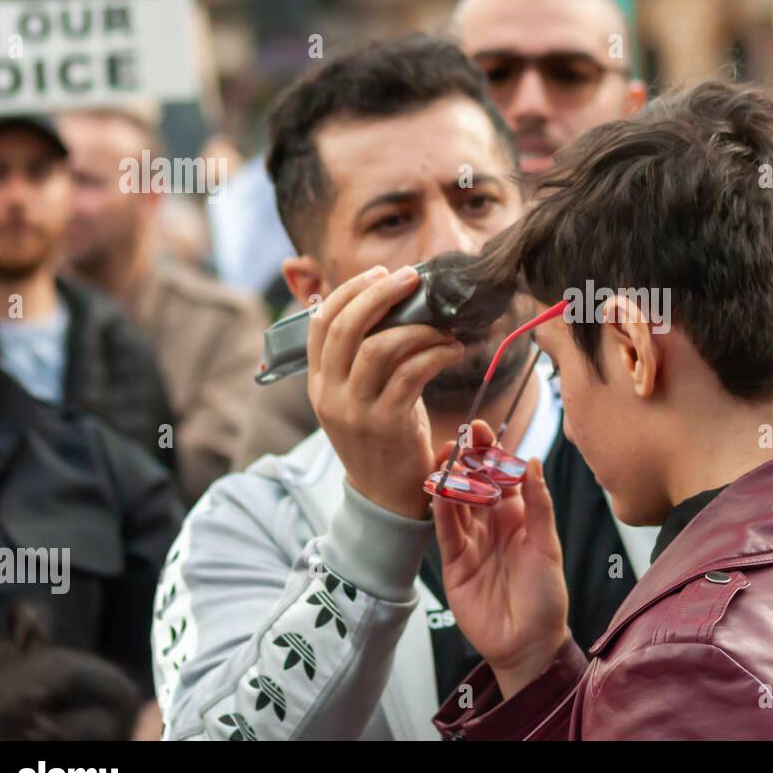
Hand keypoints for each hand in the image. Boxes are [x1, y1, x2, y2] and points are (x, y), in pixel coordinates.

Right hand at [307, 265, 464, 517]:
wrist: (386, 498)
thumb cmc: (383, 437)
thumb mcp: (360, 395)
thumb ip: (364, 357)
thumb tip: (385, 304)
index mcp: (318, 382)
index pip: (320, 323)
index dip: (349, 292)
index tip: (380, 273)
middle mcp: (329, 394)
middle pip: (346, 327)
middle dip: (380, 294)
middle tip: (411, 279)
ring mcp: (355, 410)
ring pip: (379, 348)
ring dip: (417, 327)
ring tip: (444, 326)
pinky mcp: (386, 425)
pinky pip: (411, 374)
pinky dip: (436, 354)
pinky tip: (454, 350)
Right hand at [432, 421, 568, 699]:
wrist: (529, 643)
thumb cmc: (546, 596)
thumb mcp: (548, 546)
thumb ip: (539, 504)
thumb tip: (533, 461)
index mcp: (519, 517)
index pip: (500, 477)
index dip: (491, 453)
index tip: (481, 429)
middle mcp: (492, 526)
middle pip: (474, 485)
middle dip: (466, 460)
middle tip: (458, 438)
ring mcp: (471, 543)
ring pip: (456, 504)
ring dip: (449, 480)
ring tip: (444, 457)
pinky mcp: (454, 563)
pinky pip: (445, 531)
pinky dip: (441, 510)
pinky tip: (437, 489)